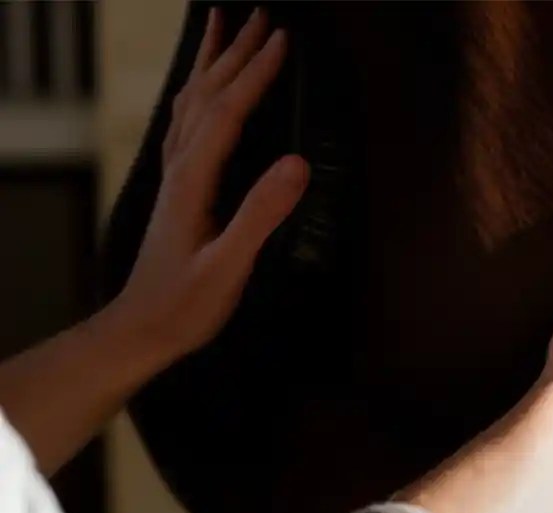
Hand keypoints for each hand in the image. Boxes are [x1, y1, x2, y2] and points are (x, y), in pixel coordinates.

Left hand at [108, 8, 308, 361]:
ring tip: (223, 27)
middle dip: (235, 52)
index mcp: (195, 179)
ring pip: (191, 101)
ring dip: (211, 61)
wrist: (142, 328)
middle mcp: (180, 167)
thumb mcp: (229, 264)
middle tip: (261, 16)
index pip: (229, 110)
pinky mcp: (178, 188)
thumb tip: (297, 163)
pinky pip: (186, 122)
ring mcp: (175, 175)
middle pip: (207, 93)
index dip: (257, 73)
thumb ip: (261, 213)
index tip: (283, 40)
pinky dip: (198, 91)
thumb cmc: (186, 304)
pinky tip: (202, 88)